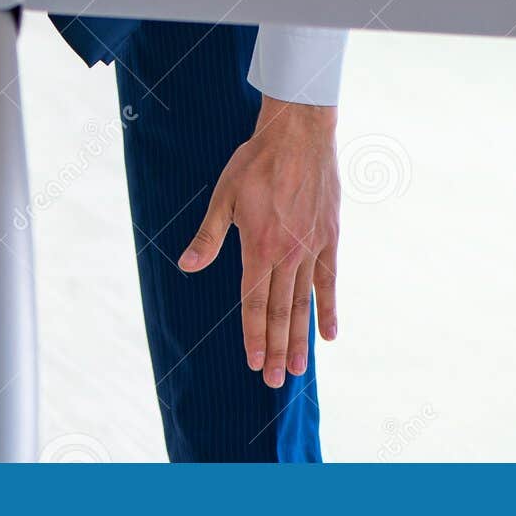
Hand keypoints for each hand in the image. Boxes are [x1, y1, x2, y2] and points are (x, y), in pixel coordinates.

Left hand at [179, 97, 339, 386]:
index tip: (252, 363)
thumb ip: (208, 236)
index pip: (253, 303)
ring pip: (303, 304)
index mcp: (258, 247)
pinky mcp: (329, 238)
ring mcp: (311, 248)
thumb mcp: (224, 195)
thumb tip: (186, 266)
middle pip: (279, 312)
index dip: (252, 336)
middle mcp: (287, 255)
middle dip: (274, 350)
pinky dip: (329, 309)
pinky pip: (329, 281)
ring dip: (299, 339)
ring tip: (296, 370)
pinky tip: (329, 334)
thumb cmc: (256, 162)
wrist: (299, 133)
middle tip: (273, 381)